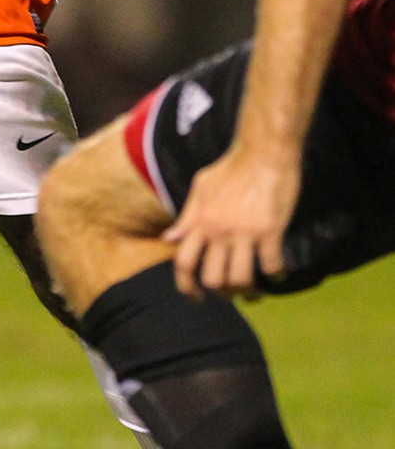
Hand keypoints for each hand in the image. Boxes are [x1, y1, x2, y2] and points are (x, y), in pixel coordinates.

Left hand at [163, 144, 298, 299]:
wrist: (263, 151)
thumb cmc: (231, 167)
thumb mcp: (201, 188)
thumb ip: (186, 217)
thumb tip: (168, 239)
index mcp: (200, 222)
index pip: (183, 263)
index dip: (186, 287)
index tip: (196, 298)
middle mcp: (218, 231)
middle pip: (213, 279)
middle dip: (222, 293)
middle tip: (231, 292)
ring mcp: (244, 232)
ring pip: (241, 280)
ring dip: (248, 291)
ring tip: (255, 289)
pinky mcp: (269, 230)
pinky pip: (272, 266)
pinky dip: (276, 276)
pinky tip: (279, 273)